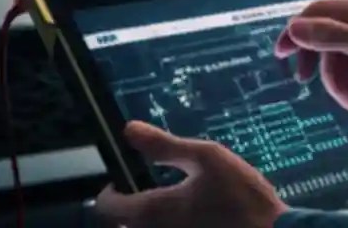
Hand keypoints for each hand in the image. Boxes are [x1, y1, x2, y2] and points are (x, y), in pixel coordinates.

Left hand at [94, 121, 286, 227]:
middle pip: (122, 223)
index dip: (110, 190)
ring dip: (149, 216)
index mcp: (152, 211)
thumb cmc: (241, 197)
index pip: (105, 207)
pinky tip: (193, 214)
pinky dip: (169, 223)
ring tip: (175, 199)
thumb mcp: (208, 158)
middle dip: (130, 205)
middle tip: (153, 185)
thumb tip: (129, 129)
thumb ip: (166, 145)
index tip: (127, 176)